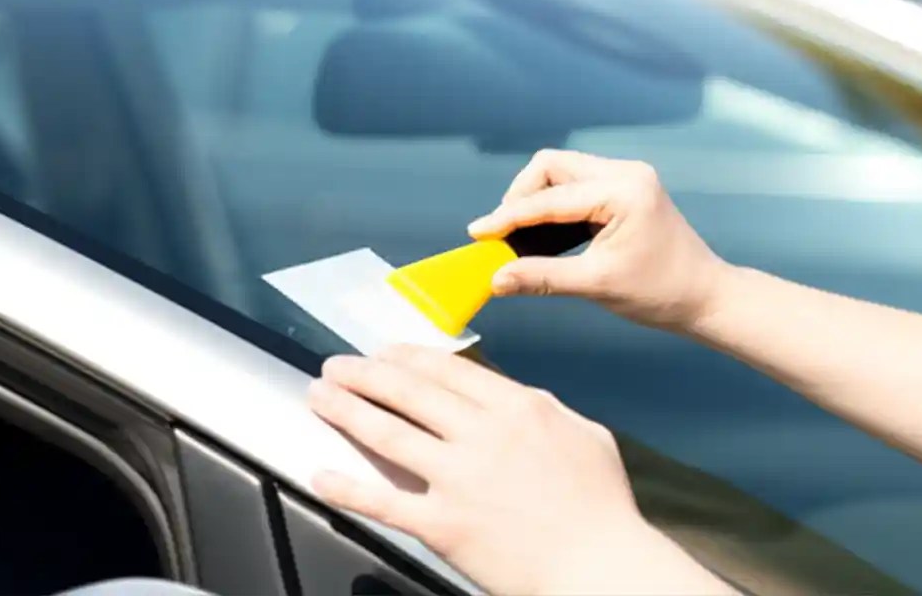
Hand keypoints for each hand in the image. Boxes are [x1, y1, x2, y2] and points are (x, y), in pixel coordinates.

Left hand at [308, 346, 730, 594]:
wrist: (602, 569)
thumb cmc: (602, 509)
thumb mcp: (584, 435)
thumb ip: (542, 408)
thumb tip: (512, 395)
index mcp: (518, 408)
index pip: (447, 370)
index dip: (406, 357)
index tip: (383, 352)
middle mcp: (483, 435)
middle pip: (408, 392)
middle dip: (365, 373)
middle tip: (336, 365)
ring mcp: (459, 479)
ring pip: (387, 434)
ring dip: (346, 411)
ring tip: (319, 396)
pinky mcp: (443, 525)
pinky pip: (385, 501)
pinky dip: (348, 487)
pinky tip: (323, 475)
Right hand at [467, 149, 727, 329]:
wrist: (705, 298)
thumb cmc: (660, 292)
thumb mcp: (596, 285)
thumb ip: (541, 278)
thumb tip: (495, 280)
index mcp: (623, 190)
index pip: (550, 198)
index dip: (508, 216)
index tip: (477, 233)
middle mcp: (624, 173)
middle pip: (551, 166)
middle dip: (521, 197)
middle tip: (502, 234)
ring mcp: (626, 178)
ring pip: (561, 173)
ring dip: (535, 200)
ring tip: (518, 235)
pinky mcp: (624, 190)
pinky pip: (574, 187)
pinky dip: (553, 206)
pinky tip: (542, 235)